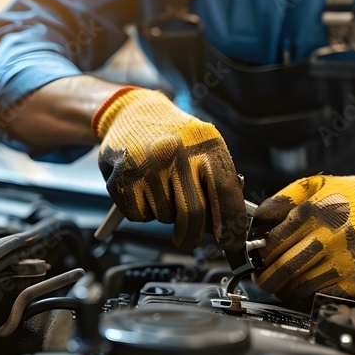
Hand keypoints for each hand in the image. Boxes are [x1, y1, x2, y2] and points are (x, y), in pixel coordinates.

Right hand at [93, 87, 246, 250]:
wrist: (132, 112)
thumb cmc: (174, 136)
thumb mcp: (205, 148)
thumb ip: (219, 182)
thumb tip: (231, 225)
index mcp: (207, 144)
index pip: (226, 193)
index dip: (230, 224)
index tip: (231, 242)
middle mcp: (177, 153)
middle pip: (193, 214)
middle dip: (192, 236)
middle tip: (188, 240)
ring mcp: (148, 165)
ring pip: (164, 217)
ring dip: (164, 215)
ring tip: (160, 190)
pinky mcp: (123, 177)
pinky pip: (139, 215)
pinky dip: (142, 212)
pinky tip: (142, 190)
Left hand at [250, 171, 354, 300]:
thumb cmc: (348, 197)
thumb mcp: (313, 186)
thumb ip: (280, 201)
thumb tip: (255, 223)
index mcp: (317, 212)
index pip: (275, 242)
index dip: (259, 255)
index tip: (253, 260)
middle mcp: (334, 238)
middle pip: (286, 268)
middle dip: (265, 278)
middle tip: (259, 280)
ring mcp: (349, 262)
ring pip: (302, 286)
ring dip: (284, 290)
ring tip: (279, 284)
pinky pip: (323, 296)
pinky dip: (307, 296)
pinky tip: (302, 288)